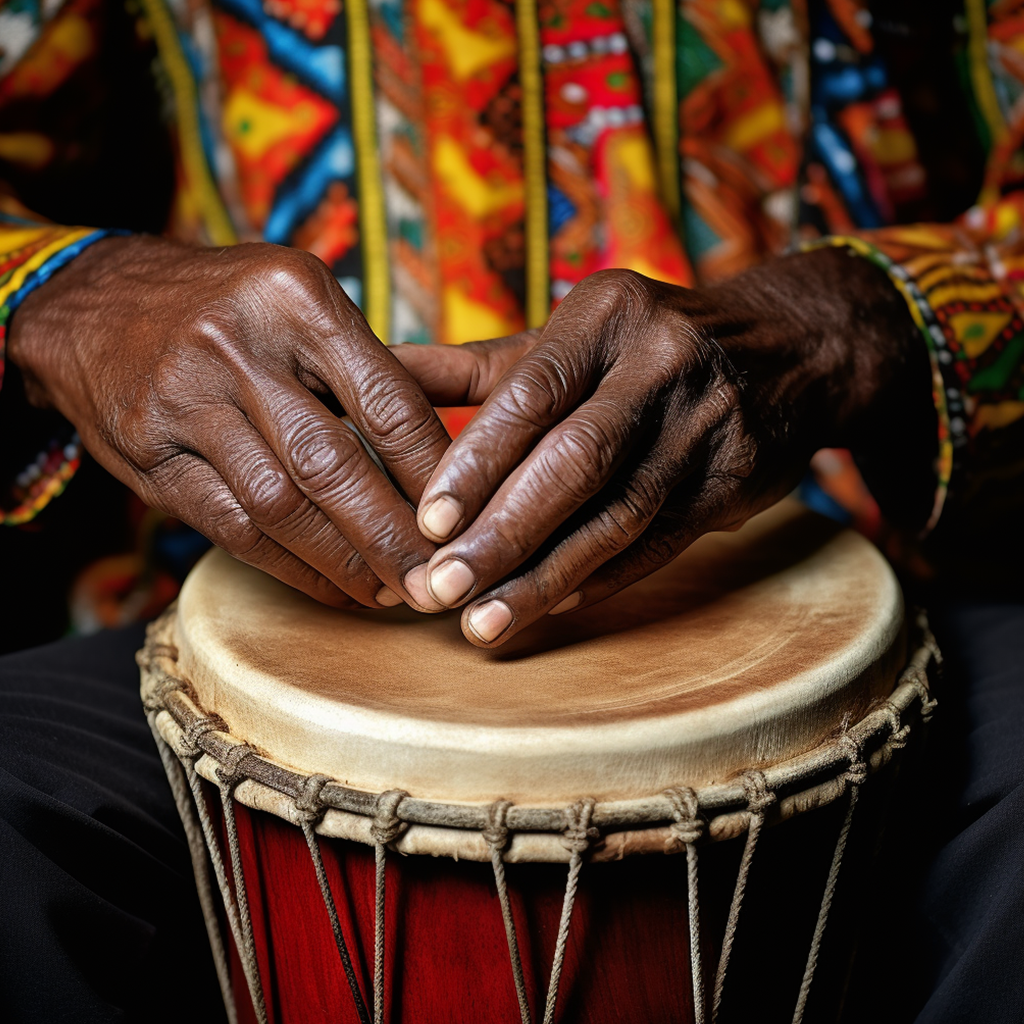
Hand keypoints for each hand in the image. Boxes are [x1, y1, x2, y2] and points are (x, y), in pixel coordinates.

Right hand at [9, 236, 450, 609]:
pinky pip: (232, 528)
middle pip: (331, 463)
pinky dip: (292, 569)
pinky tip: (335, 589)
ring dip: (343, 562)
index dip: (431, 471)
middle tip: (437, 581)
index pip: (385, 399)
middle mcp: (237, 347)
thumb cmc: (228, 307)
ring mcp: (186, 403)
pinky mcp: (151, 457)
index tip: (465, 518)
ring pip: (280, 506)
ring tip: (391, 592)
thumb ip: (366, 366)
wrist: (91, 305)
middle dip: (392, 535)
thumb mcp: (298, 300)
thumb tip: (450, 458)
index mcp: (295, 298)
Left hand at [393, 249, 935, 645]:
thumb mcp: (569, 336)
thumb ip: (474, 367)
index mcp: (607, 313)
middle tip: (442, 589)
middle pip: (576, 461)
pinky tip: (551, 606)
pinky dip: (600, 579)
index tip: (427, 524)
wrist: (786, 354)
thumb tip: (377, 378)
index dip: (478, 462)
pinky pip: (657, 542)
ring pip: (618, 515)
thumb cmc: (644, 347)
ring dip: (548, 576)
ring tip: (485, 623)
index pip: (532, 393)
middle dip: (505, 533)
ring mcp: (706, 425)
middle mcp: (662, 362)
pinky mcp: (734, 481)